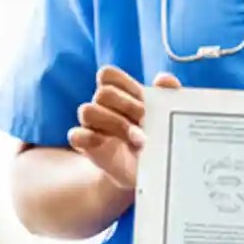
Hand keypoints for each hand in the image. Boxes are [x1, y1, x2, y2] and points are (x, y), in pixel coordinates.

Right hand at [66, 66, 180, 190]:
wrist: (150, 169)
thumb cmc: (158, 135)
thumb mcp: (168, 114)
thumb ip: (168, 93)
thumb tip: (163, 79)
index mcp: (121, 92)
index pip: (107, 75)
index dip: (123, 84)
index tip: (144, 99)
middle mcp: (103, 105)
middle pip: (103, 93)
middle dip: (127, 106)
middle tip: (146, 122)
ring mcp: (92, 124)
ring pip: (87, 110)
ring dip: (114, 123)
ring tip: (138, 140)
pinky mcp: (86, 145)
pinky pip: (75, 135)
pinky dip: (89, 138)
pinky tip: (107, 144)